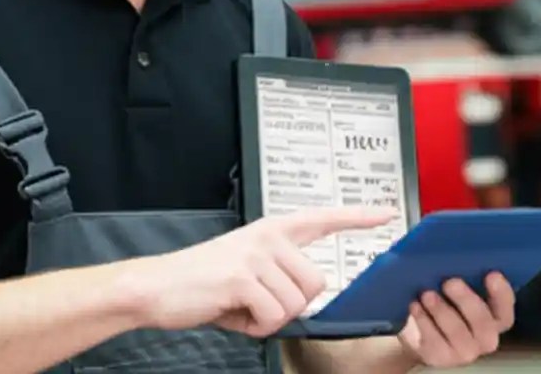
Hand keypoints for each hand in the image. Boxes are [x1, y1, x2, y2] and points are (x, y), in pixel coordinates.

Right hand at [124, 206, 396, 337]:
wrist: (154, 288)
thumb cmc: (201, 285)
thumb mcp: (246, 272)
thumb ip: (278, 277)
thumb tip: (302, 300)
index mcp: (271, 231)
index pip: (323, 218)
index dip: (357, 217)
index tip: (386, 214)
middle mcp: (268, 236)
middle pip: (316, 283)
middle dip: (290, 306)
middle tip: (255, 304)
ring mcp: (257, 254)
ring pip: (296, 303)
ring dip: (270, 318)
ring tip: (239, 307)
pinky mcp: (244, 276)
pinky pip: (274, 316)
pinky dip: (256, 327)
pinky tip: (233, 314)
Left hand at [396, 272, 514, 367]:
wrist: (418, 327)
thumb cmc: (445, 299)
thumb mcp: (456, 285)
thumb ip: (465, 273)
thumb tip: (458, 250)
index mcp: (495, 317)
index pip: (506, 308)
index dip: (502, 293)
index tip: (492, 274)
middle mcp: (485, 337)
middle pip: (483, 323)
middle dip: (466, 300)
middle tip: (450, 282)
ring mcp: (464, 351)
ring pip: (457, 333)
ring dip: (442, 311)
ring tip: (427, 293)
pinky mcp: (441, 358)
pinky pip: (435, 341)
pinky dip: (424, 321)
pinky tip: (416, 306)